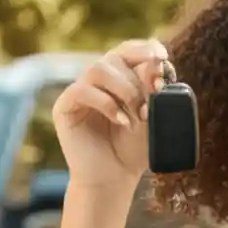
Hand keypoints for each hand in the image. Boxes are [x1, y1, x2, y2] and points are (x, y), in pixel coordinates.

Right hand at [52, 39, 167, 189]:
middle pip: (115, 57)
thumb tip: (156, 66)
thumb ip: (154, 92)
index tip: (162, 58)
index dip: (145, 49)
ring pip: (98, 69)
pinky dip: (106, 103)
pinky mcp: (65, 107)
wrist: (113, 179)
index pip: (129, 50)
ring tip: (137, 114)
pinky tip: (121, 121)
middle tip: (152, 101)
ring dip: (124, 88)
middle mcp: (98, 80)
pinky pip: (81, 90)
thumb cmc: (133, 149)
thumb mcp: (152, 118)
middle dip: (138, 78)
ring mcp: (80, 91)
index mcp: (119, 77)